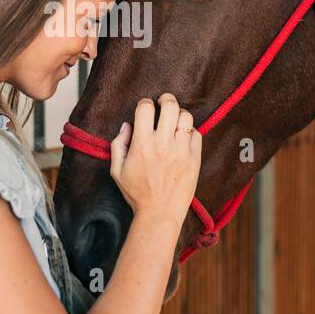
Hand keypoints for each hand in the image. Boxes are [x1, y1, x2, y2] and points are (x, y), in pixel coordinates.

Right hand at [109, 93, 201, 227]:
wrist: (159, 213)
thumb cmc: (137, 193)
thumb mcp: (117, 170)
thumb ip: (118, 144)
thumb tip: (127, 126)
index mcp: (142, 144)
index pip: (145, 108)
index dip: (144, 103)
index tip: (145, 109)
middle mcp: (163, 144)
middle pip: (170, 106)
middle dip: (166, 99)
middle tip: (164, 103)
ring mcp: (181, 150)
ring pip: (186, 117)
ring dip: (179, 115)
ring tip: (174, 121)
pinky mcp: (194, 159)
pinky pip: (197, 134)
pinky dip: (190, 132)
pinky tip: (183, 138)